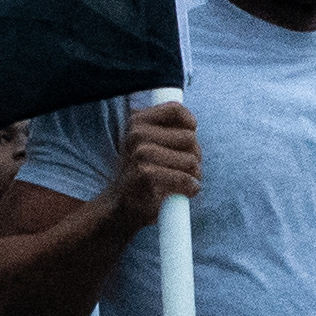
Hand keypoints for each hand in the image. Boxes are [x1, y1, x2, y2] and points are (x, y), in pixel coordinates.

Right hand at [110, 100, 202, 215]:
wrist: (120, 205)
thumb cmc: (141, 173)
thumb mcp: (148, 143)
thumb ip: (166, 129)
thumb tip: (192, 123)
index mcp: (137, 121)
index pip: (176, 109)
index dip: (190, 124)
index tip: (189, 139)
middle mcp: (137, 134)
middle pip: (190, 137)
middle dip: (195, 155)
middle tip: (185, 168)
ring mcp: (140, 153)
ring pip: (191, 159)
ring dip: (195, 174)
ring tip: (183, 181)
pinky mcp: (146, 174)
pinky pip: (186, 178)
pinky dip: (191, 188)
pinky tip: (185, 192)